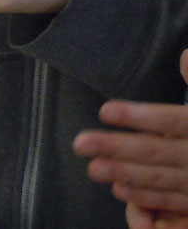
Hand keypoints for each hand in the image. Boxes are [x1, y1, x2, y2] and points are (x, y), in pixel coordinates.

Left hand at [76, 50, 187, 223]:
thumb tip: (185, 56)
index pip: (172, 120)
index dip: (139, 117)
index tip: (104, 110)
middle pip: (158, 151)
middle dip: (119, 149)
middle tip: (80, 143)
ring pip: (161, 177)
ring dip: (125, 173)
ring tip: (92, 168)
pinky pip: (174, 200)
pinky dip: (148, 197)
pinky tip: (119, 189)